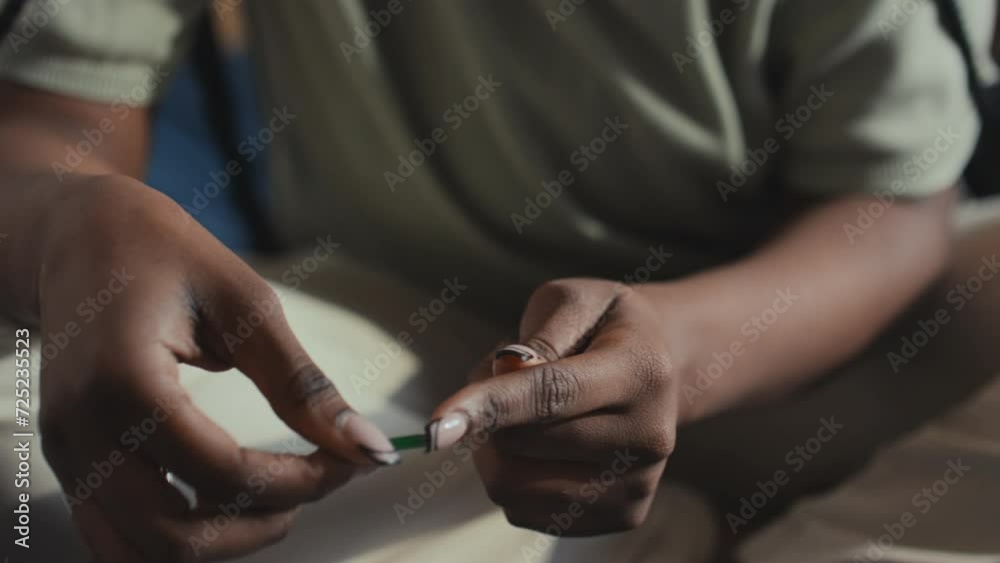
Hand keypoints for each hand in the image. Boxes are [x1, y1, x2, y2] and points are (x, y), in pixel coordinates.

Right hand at [37, 177, 397, 561]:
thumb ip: (302, 385)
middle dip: (265, 520)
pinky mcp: (70, 463)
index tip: (350, 461)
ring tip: (276, 495)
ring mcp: (67, 455)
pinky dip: (178, 536)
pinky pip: (117, 538)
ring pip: (142, 552)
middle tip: (318, 479)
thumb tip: (367, 446)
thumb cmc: (166, 254)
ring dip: (221, 540)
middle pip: (178, 534)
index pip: (223, 473)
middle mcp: (82, 432)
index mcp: (124, 382)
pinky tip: (226, 500)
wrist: (81, 237)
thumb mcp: (246, 304)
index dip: (301, 480)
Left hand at [427, 278, 681, 534]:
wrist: (661, 366)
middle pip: (522, 444)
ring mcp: (637, 484)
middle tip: (505, 373)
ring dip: (493, 445)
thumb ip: (535, 337)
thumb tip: (494, 390)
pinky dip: (511, 473)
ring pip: (514, 486)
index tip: (435, 427)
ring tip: (523, 408)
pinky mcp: (621, 515)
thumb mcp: (572, 300)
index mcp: (640, 372)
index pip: (552, 395)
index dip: (489, 408)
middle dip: (488, 410)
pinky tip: (539, 442)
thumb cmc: (603, 325)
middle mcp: (649, 436)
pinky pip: (523, 510)